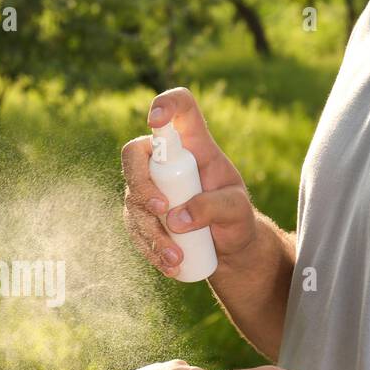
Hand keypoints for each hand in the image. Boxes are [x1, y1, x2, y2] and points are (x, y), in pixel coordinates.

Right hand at [122, 87, 258, 279]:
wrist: (227, 248)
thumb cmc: (236, 218)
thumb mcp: (237, 211)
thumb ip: (214, 207)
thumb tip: (176, 218)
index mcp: (196, 145)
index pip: (179, 108)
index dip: (165, 105)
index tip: (156, 120)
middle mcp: (166, 161)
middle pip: (134, 154)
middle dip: (141, 183)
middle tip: (161, 209)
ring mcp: (149, 187)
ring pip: (132, 198)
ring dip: (150, 230)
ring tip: (176, 257)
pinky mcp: (141, 214)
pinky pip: (133, 227)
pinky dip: (149, 248)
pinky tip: (169, 264)